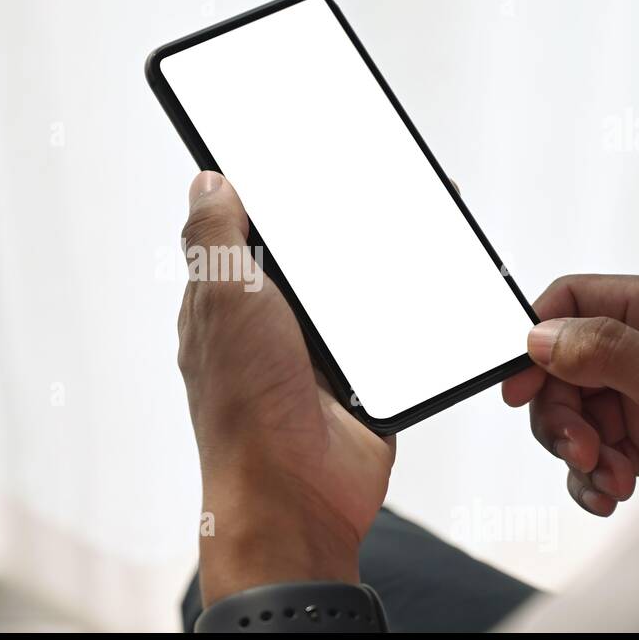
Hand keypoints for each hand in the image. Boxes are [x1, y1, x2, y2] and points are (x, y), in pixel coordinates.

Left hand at [177, 171, 394, 605]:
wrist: (297, 494)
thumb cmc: (246, 405)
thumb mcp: (221, 300)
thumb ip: (213, 238)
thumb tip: (207, 180)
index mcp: (228, 298)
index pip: (245, 226)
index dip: (270, 187)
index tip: (301, 145)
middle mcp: (270, 321)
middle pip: (309, 250)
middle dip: (339, 214)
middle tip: (375, 167)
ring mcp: (318, 350)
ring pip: (354, 284)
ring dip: (378, 255)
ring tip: (414, 204)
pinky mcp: (363, 376)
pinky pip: (389, 327)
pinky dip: (408, 302)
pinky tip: (431, 269)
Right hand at [501, 274, 638, 515]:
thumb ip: (606, 351)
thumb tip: (540, 336)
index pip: (573, 301)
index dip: (536, 337)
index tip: (516, 386)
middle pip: (562, 367)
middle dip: (564, 415)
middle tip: (583, 450)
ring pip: (572, 415)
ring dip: (581, 454)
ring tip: (613, 482)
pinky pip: (591, 452)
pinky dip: (591, 477)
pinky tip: (609, 495)